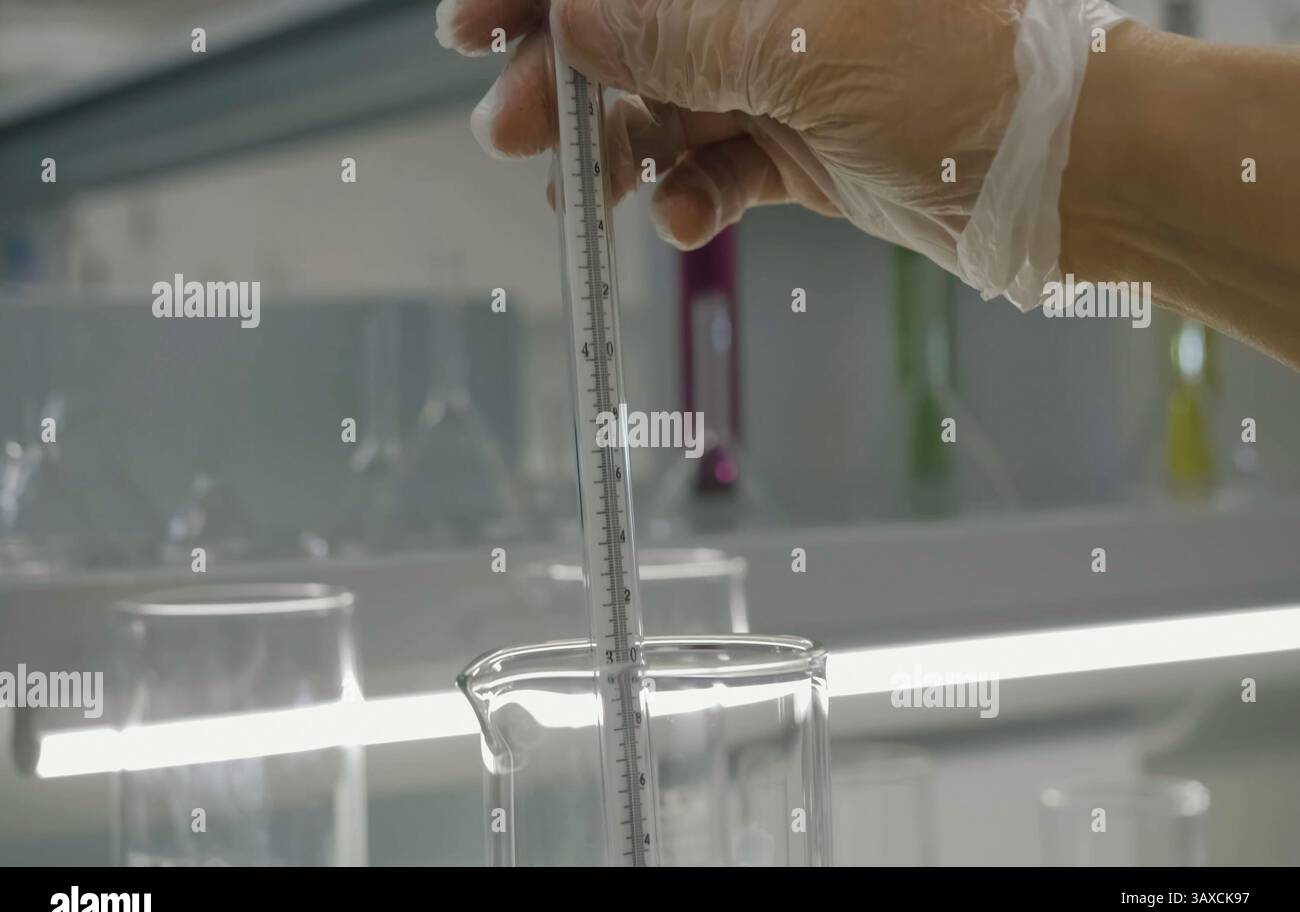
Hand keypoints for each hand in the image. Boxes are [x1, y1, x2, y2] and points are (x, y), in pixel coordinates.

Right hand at [438, 0, 1126, 307]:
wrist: (1071, 179)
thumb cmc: (972, 77)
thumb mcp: (805, 44)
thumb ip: (678, 32)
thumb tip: (569, 20)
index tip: (474, 22)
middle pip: (631, 22)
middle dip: (565, 76)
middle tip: (514, 130)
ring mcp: (784, 66)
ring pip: (662, 101)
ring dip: (617, 153)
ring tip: (586, 198)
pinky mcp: (799, 139)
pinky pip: (715, 163)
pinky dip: (692, 197)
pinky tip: (689, 221)